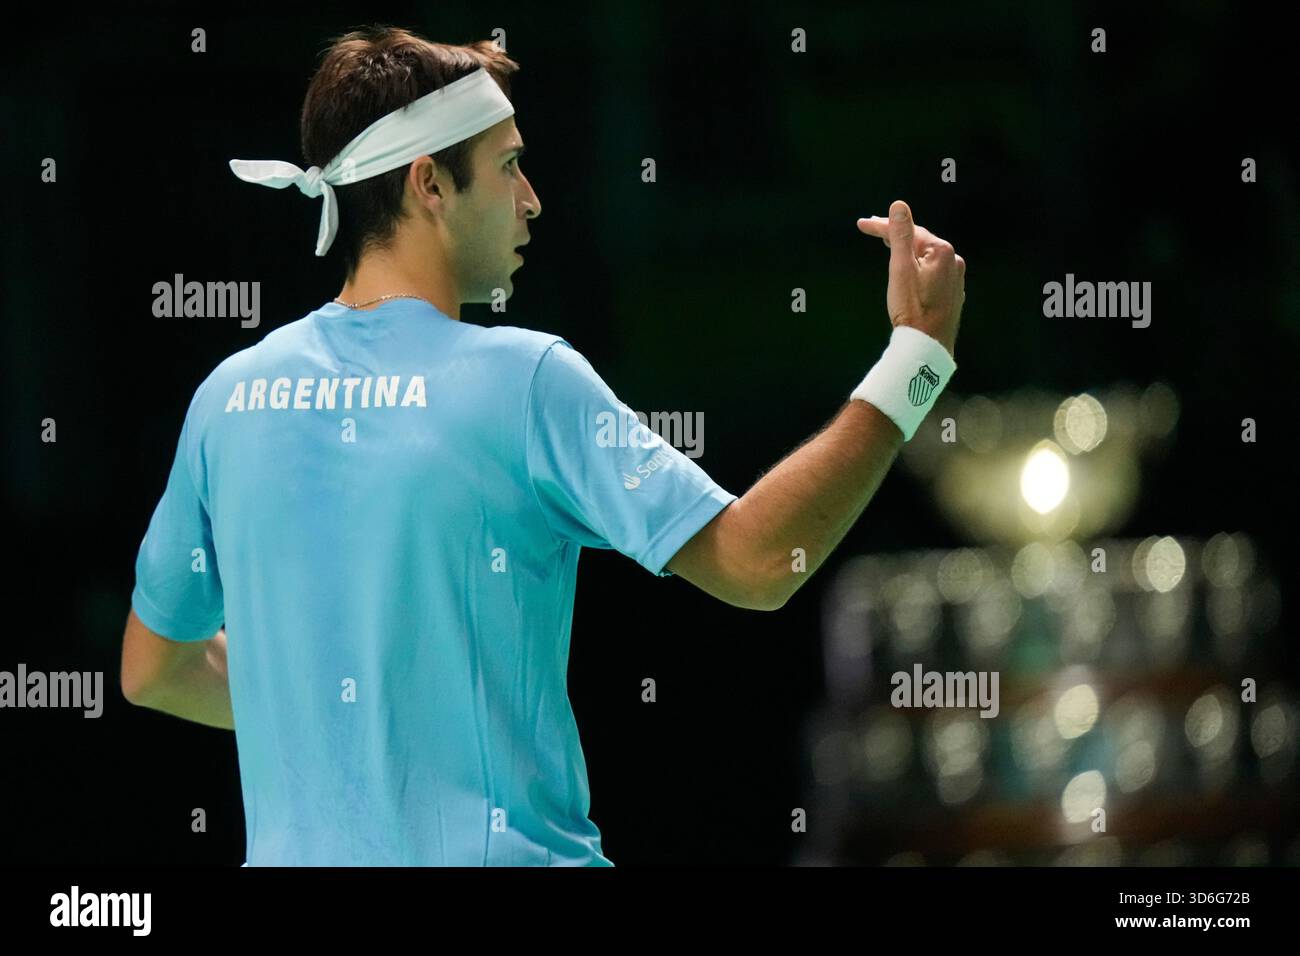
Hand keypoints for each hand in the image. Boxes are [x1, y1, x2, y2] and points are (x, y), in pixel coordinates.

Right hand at [856, 200, 964, 358]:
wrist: (928, 347)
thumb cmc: (912, 310)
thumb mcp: (900, 269)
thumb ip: (900, 236)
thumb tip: (899, 206)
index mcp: (941, 252)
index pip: (909, 231)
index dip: (883, 226)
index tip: (862, 224)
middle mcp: (953, 261)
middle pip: (919, 241)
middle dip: (896, 235)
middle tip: (873, 228)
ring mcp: (955, 279)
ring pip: (926, 257)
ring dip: (906, 249)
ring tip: (889, 244)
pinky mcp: (951, 294)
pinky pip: (932, 272)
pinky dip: (917, 266)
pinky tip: (909, 270)